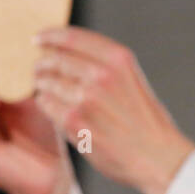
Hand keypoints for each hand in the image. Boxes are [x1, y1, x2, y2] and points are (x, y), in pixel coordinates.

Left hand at [32, 27, 194, 193]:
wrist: (156, 157)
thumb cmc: (146, 122)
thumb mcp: (132, 80)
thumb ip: (105, 64)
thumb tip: (67, 54)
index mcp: (117, 59)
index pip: (71, 37)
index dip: (50, 36)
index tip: (39, 39)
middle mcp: (100, 74)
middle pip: (55, 59)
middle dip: (43, 64)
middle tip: (38, 70)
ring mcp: (85, 98)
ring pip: (46, 82)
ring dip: (43, 85)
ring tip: (47, 91)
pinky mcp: (73, 121)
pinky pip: (46, 104)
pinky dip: (46, 104)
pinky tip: (54, 108)